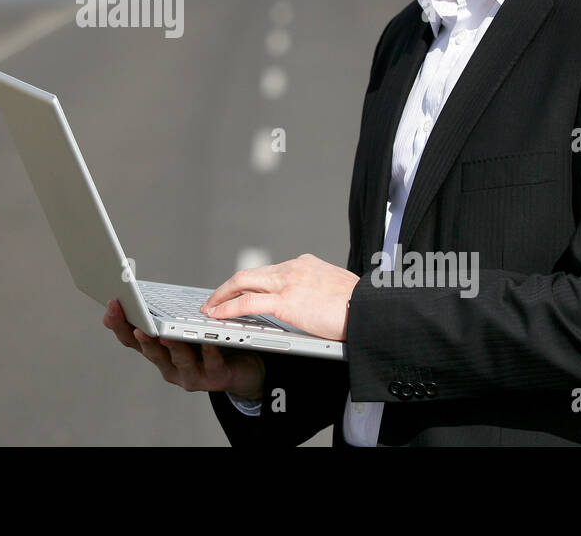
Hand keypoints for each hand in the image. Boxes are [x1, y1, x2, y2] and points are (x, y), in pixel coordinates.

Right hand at [102, 299, 265, 400]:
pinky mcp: (216, 378)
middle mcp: (168, 367)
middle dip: (138, 334)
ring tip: (164, 334)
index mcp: (157, 351)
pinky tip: (208, 341)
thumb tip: (138, 293)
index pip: (130, 338)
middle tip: (131, 319)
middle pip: (149, 351)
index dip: (118, 323)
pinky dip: (209, 352)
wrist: (241, 368)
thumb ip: (161, 315)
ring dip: (170, 347)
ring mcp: (191, 376)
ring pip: (178, 360)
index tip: (112, 303)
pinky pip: (212, 364)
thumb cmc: (205, 342)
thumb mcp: (179, 327)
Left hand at [201, 254, 358, 341]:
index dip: (250, 282)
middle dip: (228, 287)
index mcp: (304, 264)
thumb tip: (311, 302)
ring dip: (221, 296)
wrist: (371, 309)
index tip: (239, 291)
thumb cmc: (360, 305)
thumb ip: (317, 290)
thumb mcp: (335, 288)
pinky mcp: (286, 302)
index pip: (268, 272)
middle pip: (250, 274)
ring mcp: (288, 283)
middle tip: (213, 298)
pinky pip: (248, 303)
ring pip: (243, 283)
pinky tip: (217, 315)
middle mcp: (292, 268)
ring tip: (208, 308)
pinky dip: (228, 308)